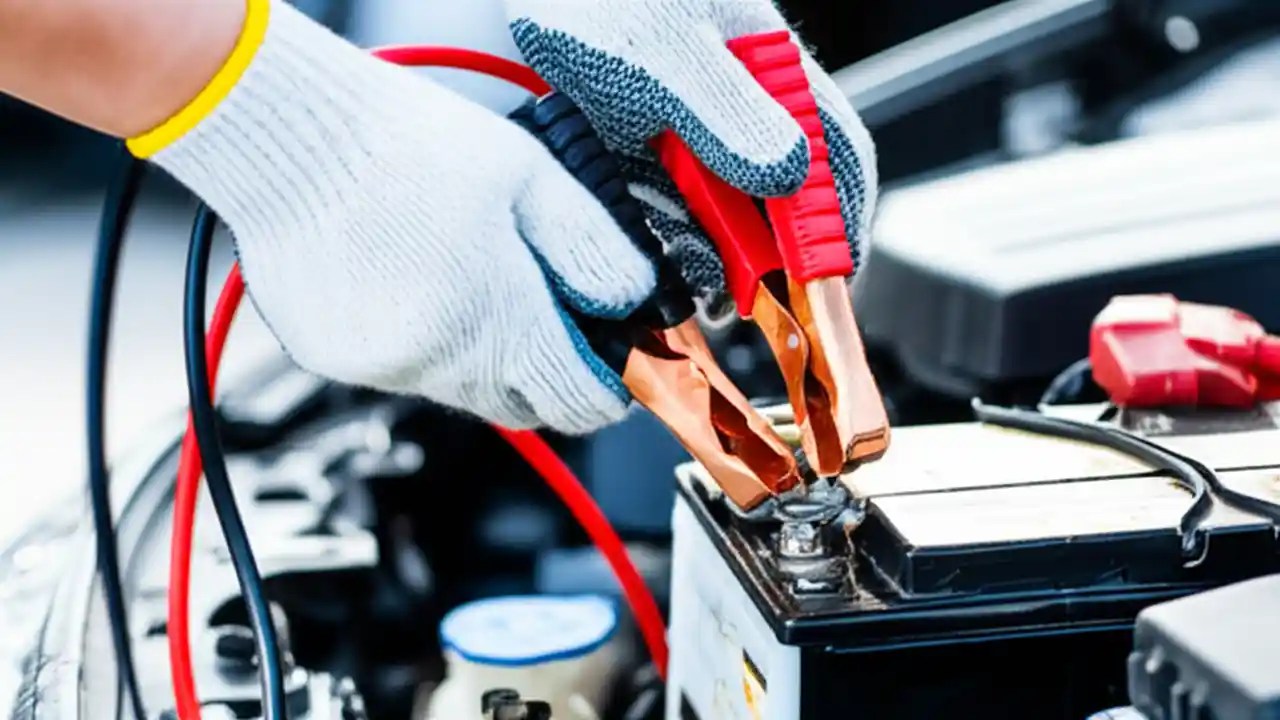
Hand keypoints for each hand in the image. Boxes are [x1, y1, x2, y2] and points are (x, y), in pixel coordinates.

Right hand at [135, 0, 655, 433]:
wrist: (293, 137)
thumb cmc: (408, 147)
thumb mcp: (530, 177)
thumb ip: (593, 248)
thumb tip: (634, 303)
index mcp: (498, 321)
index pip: (578, 400)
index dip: (610, 388)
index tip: (615, 365)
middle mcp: (439, 362)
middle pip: (522, 406)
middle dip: (548, 371)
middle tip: (549, 312)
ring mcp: (381, 368)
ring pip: (463, 392)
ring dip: (485, 357)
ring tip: (469, 276)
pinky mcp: (336, 361)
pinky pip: (404, 371)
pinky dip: (423, 343)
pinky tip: (411, 279)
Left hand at [504, 0, 877, 305]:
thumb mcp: (660, 57)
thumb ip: (725, 114)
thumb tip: (787, 174)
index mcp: (769, 64)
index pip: (836, 154)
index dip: (839, 226)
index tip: (822, 288)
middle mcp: (742, 91)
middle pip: (783, 187)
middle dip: (771, 252)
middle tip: (744, 300)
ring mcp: (697, 111)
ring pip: (730, 197)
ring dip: (720, 246)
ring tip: (698, 285)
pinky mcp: (653, 126)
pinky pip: (680, 189)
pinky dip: (678, 225)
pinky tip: (663, 247)